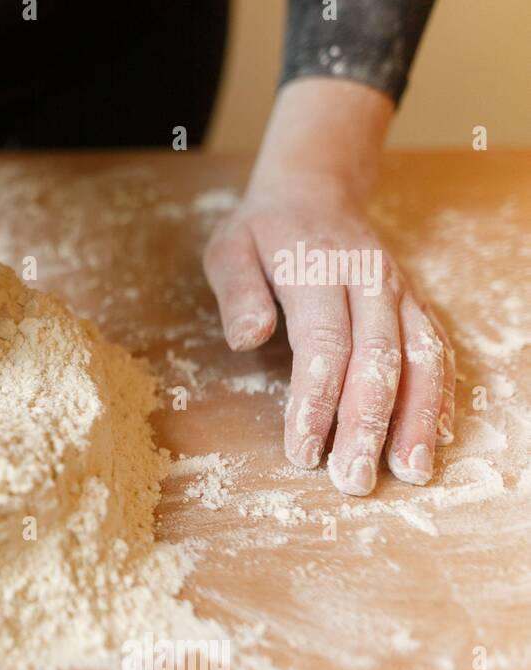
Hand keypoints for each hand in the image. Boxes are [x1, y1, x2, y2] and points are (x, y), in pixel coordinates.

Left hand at [204, 79, 454, 494]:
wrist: (313, 189)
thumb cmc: (261, 232)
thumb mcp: (228, 250)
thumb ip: (236, 293)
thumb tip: (248, 338)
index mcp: (319, 267)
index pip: (323, 342)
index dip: (315, 401)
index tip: (303, 452)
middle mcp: (370, 279)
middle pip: (377, 359)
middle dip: (366, 424)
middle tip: (352, 480)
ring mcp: (400, 292)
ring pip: (421, 357)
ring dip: (416, 418)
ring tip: (409, 472)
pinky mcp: (415, 304)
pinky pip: (437, 350)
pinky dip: (440, 396)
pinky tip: (433, 438)